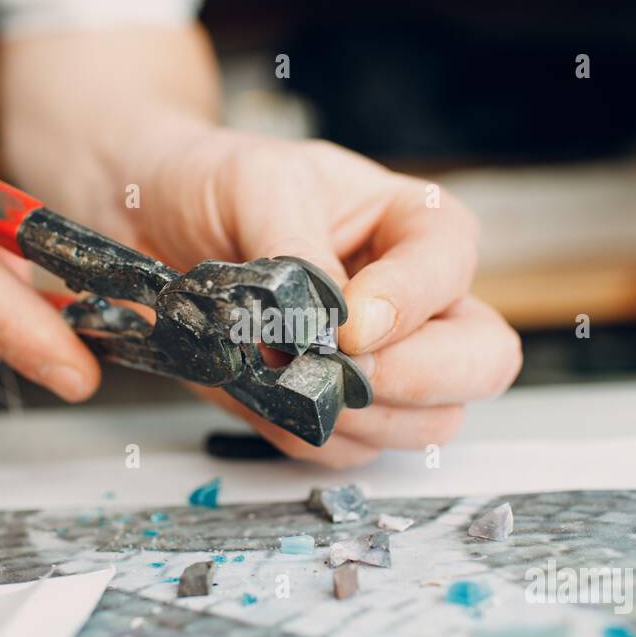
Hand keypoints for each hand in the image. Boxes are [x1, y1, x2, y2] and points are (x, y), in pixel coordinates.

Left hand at [131, 124, 522, 466]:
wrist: (153, 222)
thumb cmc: (217, 185)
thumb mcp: (258, 185)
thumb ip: (299, 252)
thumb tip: (328, 321)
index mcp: (416, 227)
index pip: (452, 270)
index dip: (409, 306)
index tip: (348, 325)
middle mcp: (419, 301)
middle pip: (482, 362)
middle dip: (415, 379)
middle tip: (340, 370)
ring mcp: (386, 363)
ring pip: (427, 423)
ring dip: (357, 416)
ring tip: (282, 374)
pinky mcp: (339, 410)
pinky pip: (352, 451)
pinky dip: (306, 435)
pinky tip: (262, 394)